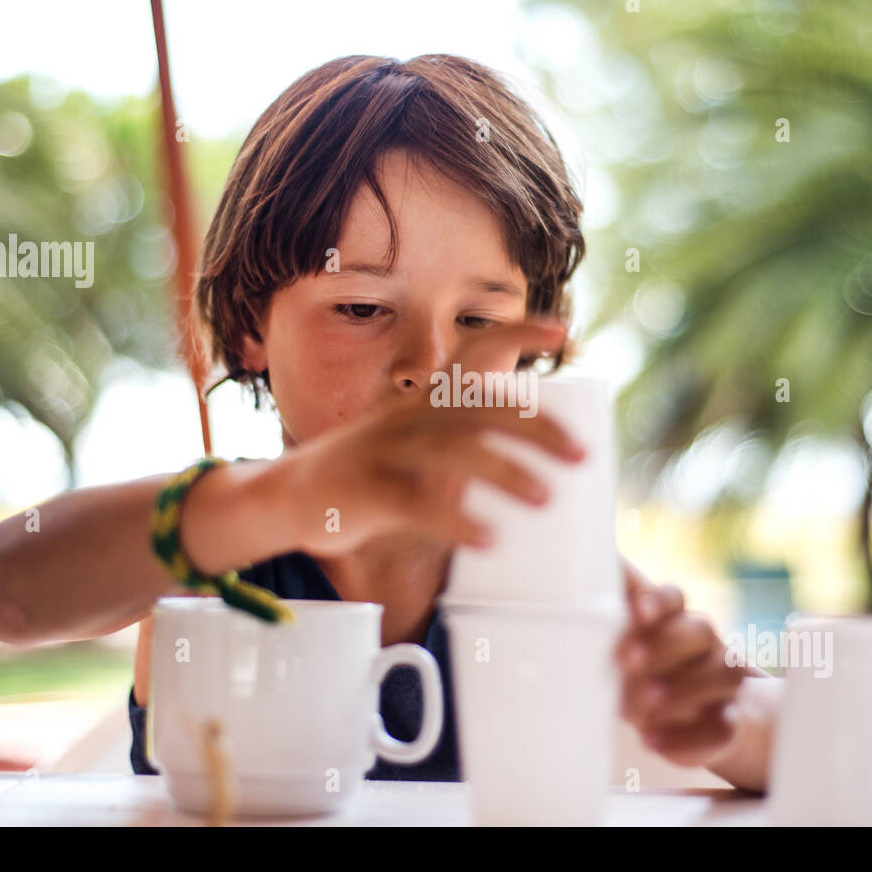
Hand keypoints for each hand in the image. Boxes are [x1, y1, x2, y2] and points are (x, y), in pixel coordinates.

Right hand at [280, 319, 584, 556]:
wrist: (288, 496)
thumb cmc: (370, 475)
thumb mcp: (418, 447)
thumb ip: (467, 449)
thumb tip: (535, 472)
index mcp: (424, 399)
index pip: (473, 348)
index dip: (518, 333)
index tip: (565, 331)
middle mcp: (408, 414)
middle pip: (481, 407)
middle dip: (537, 426)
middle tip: (583, 455)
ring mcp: (385, 450)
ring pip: (453, 450)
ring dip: (506, 472)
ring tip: (546, 497)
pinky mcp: (365, 490)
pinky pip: (415, 503)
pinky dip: (455, 522)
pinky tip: (489, 540)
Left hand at [616, 558, 745, 765]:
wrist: (695, 722)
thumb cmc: (649, 674)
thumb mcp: (627, 648)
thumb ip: (609, 620)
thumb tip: (572, 585)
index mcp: (677, 619)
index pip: (674, 598)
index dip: (658, 602)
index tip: (637, 611)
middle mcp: (707, 644)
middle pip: (700, 630)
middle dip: (663, 645)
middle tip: (627, 661)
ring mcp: (724, 682)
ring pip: (720, 673)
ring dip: (681, 689)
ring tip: (645, 705)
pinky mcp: (729, 721)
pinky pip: (722, 726)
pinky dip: (686, 736)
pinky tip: (652, 740)